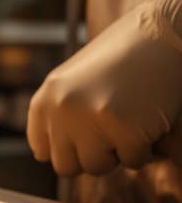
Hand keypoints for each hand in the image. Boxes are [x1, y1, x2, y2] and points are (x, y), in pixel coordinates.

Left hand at [27, 1, 181, 176]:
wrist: (159, 34)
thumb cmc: (118, 60)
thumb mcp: (70, 83)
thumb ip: (55, 117)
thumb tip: (41, 157)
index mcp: (44, 101)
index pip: (44, 152)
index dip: (71, 146)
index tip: (89, 129)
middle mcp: (61, 112)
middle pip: (67, 167)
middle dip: (92, 154)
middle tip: (111, 129)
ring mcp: (91, 121)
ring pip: (97, 168)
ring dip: (117, 153)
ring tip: (128, 121)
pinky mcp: (124, 129)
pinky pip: (133, 161)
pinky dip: (145, 148)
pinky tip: (148, 120)